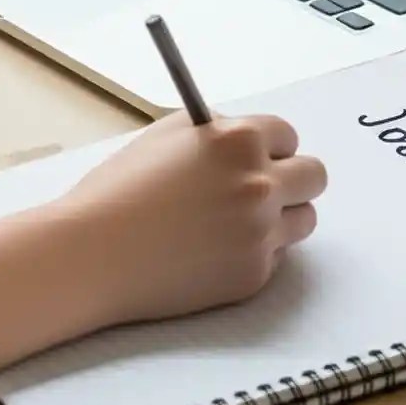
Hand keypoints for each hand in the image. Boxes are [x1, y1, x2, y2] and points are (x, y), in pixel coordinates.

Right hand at [61, 112, 326, 324]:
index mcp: (239, 141)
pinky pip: (275, 257)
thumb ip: (217, 131)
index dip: (270, 147)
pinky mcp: (254, 273)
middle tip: (265, 190)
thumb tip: (249, 138)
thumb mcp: (165, 136)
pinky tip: (212, 253)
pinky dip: (252, 254)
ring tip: (238, 223)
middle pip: (315, 176)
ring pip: (305, 219)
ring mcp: (261, 232)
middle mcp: (259, 183)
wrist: (90, 255)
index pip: (288, 136)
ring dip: (282, 219)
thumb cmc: (118, 191)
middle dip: (293, 180)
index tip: (257, 158)